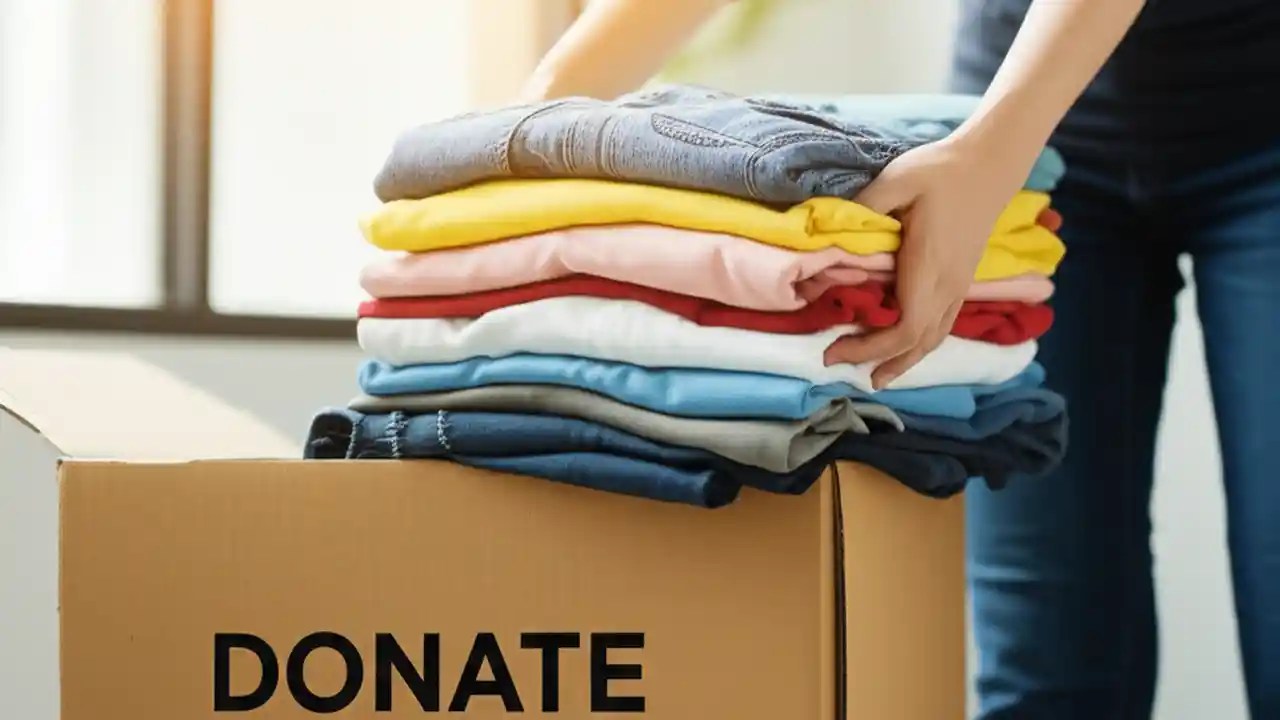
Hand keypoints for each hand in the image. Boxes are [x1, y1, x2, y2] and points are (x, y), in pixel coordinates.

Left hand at [824, 131, 1032, 388]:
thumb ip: (863, 209)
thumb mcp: (896, 181)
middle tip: (834, 361)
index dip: (868, 348)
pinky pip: (941, 327)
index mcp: (929, 267)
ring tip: (874, 376)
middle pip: (915, 343)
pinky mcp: (962, 282)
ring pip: (932, 340)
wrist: (989, 165)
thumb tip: (829, 236)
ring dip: (902, 361)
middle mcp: (948, 286)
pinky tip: (903, 351)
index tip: (833, 349)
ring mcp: (959, 287)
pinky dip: (918, 346)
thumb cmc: (940, 171)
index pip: (904, 328)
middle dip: (876, 360)